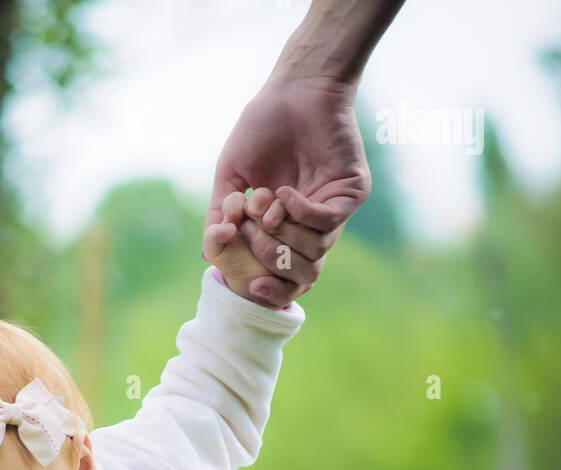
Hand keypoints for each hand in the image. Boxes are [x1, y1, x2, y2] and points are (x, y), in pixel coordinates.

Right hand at [204, 75, 370, 306]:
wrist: (294, 89)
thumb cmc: (261, 128)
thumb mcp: (231, 176)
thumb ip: (221, 214)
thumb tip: (209, 255)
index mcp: (288, 229)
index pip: (288, 277)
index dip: (272, 290)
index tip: (251, 286)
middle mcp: (313, 225)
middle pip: (303, 274)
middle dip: (270, 258)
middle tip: (251, 231)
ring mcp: (334, 210)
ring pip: (314, 252)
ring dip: (282, 234)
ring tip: (263, 204)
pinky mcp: (351, 193)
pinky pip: (325, 223)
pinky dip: (299, 214)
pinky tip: (283, 194)